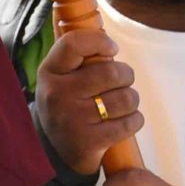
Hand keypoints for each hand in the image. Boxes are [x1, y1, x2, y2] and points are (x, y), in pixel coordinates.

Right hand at [32, 28, 140, 176]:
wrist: (54, 152)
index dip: (100, 42)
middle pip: (112, 73)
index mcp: (50, 72)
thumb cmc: (66, 105)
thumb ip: (78, 56)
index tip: (112, 50)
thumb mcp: (60, 78)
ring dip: (132, 101)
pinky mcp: (89, 142)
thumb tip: (105, 32)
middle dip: (126, 76)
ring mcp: (73, 119)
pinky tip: (124, 122)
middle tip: (122, 83)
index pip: (74, 44)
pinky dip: (134, 121)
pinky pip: (130, 122)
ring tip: (121, 104)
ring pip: (126, 98)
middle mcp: (58, 95)